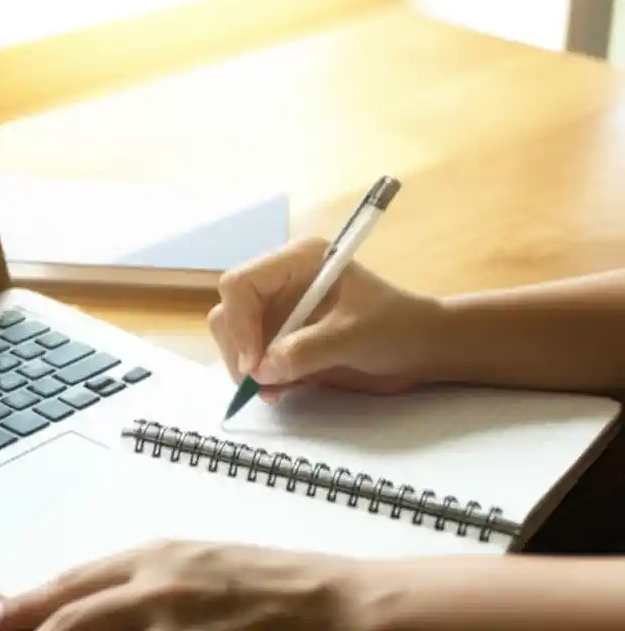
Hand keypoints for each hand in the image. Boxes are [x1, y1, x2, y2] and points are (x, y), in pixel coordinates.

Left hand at [0, 540, 370, 630]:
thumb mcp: (197, 567)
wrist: (341, 603)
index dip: (22, 606)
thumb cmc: (273, 583)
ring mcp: (177, 626)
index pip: (70, 585)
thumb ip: (142, 585)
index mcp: (154, 558)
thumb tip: (88, 608)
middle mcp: (157, 589)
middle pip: (70, 619)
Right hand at [208, 237, 442, 397]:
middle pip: (230, 312)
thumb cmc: (396, 328)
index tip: (255, 364)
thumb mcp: (354, 336)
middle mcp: (280, 282)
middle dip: (240, 350)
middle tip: (262, 384)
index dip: (240, 323)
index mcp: (296, 262)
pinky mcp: (283, 337)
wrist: (421, 348)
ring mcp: (279, 310)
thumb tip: (261, 370)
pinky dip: (260, 377)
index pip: (240, 285)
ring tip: (277, 389)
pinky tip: (282, 389)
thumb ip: (306, 350)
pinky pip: (253, 357)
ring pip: (235, 338)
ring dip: (248, 368)